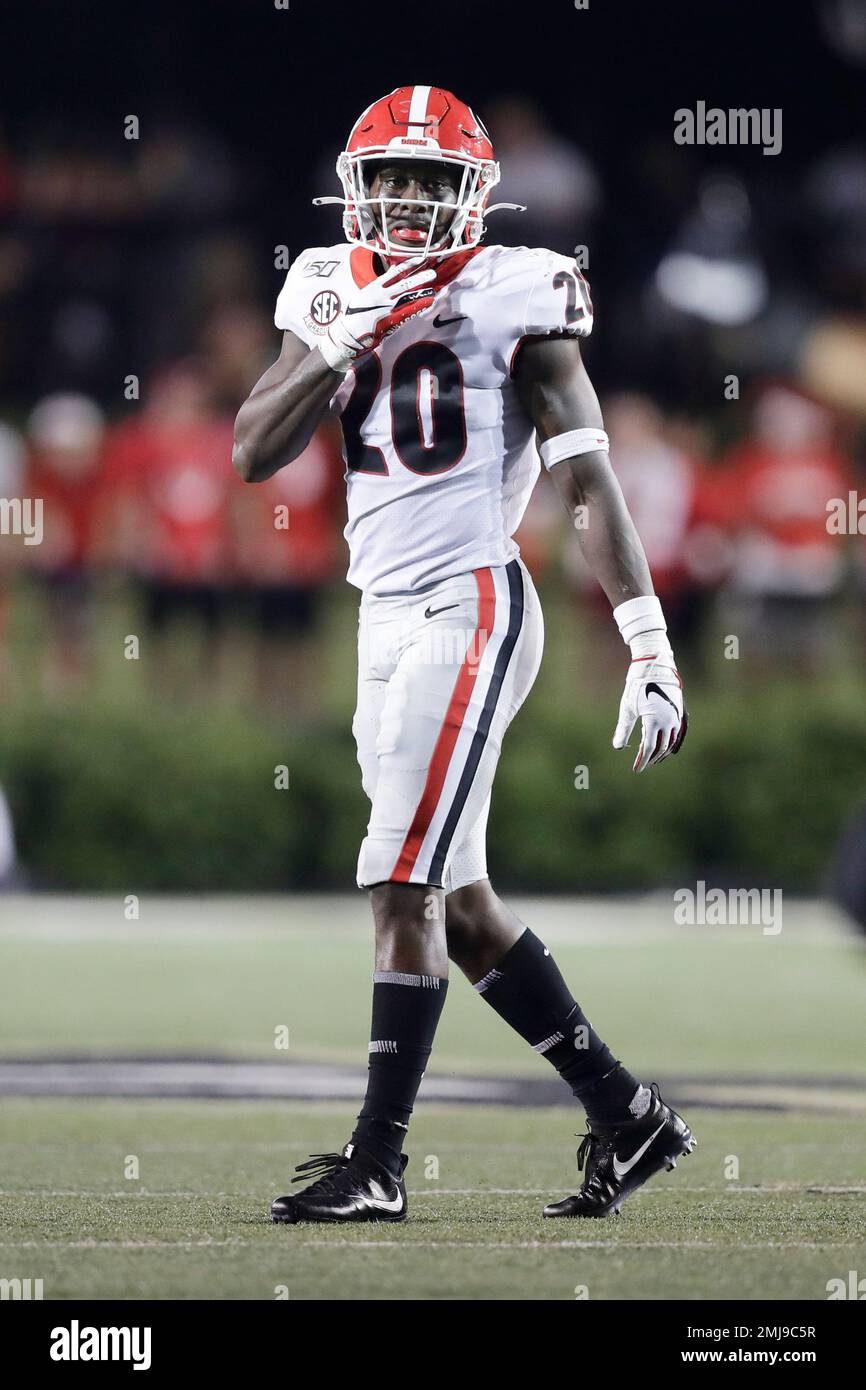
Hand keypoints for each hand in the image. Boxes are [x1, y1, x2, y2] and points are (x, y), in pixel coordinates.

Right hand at [319, 257, 437, 372]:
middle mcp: (382, 295)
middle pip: (404, 283)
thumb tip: (391, 272)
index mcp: (374, 287)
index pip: (394, 272)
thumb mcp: (365, 294)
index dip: (408, 264)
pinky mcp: (391, 319)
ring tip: (433, 284)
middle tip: (432, 271)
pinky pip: (408, 311)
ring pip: (407, 296)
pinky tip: (428, 301)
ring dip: (421, 290)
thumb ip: (379, 284)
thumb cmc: (355, 313)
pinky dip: (419, 305)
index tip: (419, 258)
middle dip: (419, 276)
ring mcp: (387, 308)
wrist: (350, 332)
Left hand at [612, 635, 687, 772]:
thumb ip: (623, 728)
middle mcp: (669, 721)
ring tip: (654, 759)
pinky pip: (680, 732)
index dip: (642, 760)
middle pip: (661, 747)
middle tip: (643, 765)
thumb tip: (618, 747)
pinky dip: (676, 742)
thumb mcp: (627, 707)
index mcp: (654, 721)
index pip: (649, 748)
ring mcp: (676, 716)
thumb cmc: (637, 685)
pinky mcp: (680, 710)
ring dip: (663, 752)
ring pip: (672, 741)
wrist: (654, 665)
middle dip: (652, 758)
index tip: (636, 769)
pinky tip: (671, 750)